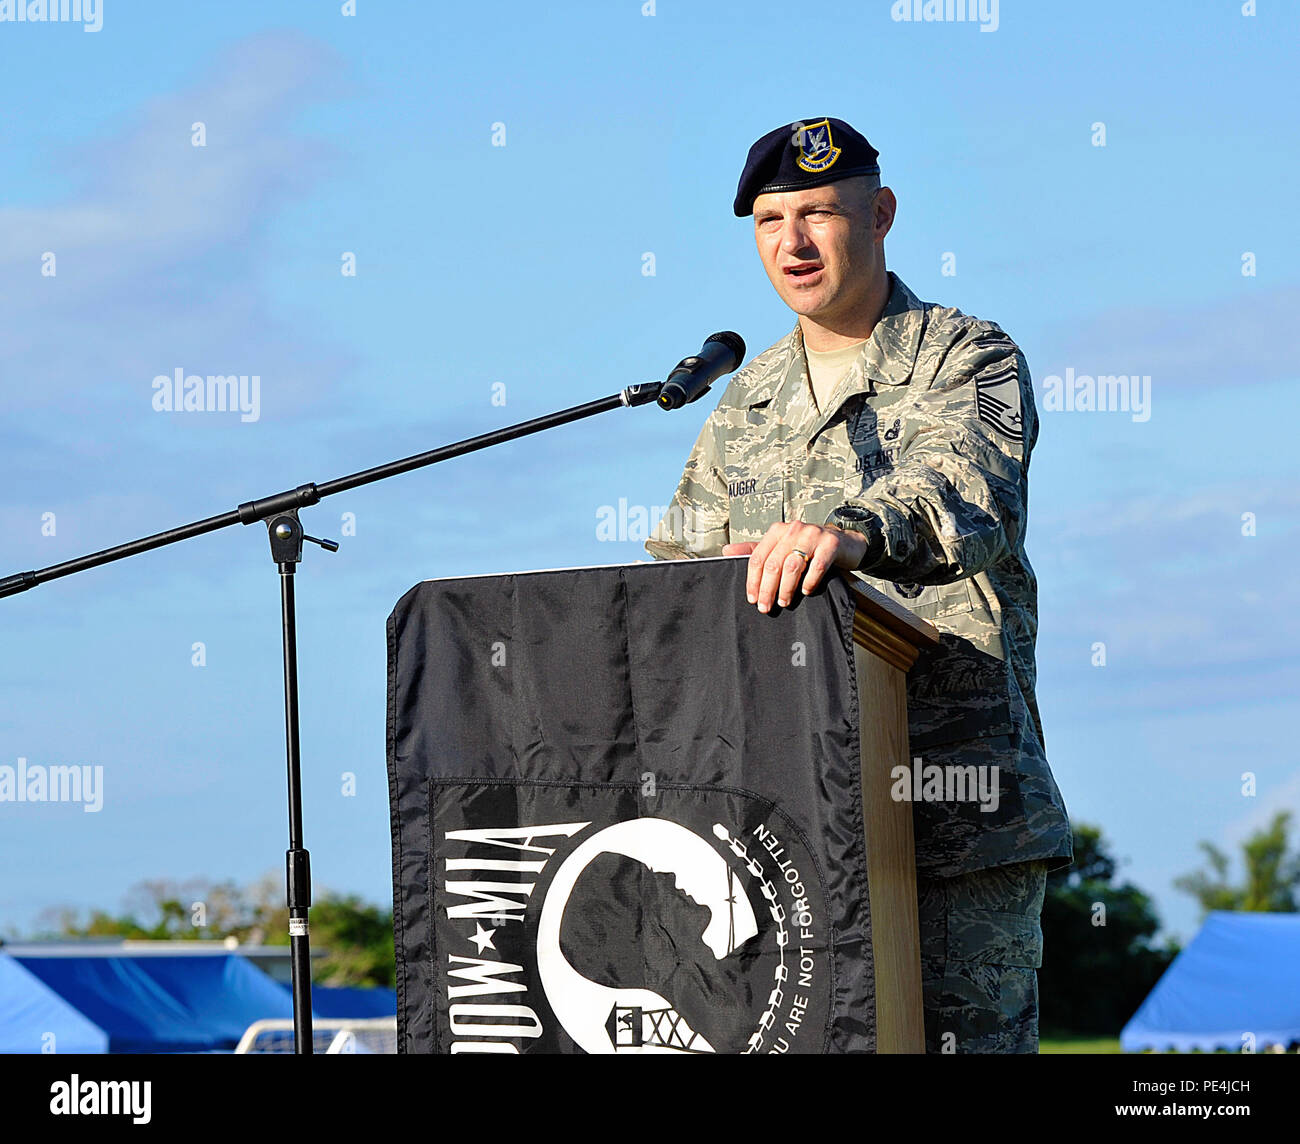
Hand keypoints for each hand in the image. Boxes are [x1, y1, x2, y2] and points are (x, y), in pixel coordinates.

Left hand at [723, 521, 867, 612]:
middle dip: (767, 589)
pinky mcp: (831, 544)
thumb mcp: (780, 547)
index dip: (753, 580)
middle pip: (773, 563)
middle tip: (765, 607)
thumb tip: (727, 551)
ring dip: (786, 588)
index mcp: (777, 531)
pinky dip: (809, 581)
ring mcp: (813, 535)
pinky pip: (817, 566)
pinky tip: (806, 591)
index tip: (752, 598)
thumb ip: (755, 550)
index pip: (758, 557)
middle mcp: (793, 530)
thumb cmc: (809, 547)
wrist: (844, 542)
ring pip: (792, 565)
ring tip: (784, 602)